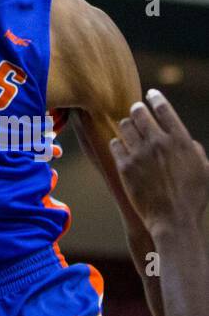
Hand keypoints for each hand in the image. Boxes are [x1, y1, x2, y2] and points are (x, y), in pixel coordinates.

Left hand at [110, 91, 208, 237]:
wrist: (173, 221)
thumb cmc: (192, 199)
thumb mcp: (203, 171)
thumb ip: (195, 151)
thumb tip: (188, 142)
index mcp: (180, 140)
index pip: (164, 108)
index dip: (156, 98)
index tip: (151, 94)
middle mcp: (159, 142)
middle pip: (139, 112)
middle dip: (137, 110)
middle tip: (136, 112)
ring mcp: (140, 153)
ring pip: (125, 125)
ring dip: (127, 127)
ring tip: (130, 131)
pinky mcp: (125, 165)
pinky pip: (115, 144)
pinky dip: (119, 144)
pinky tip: (122, 148)